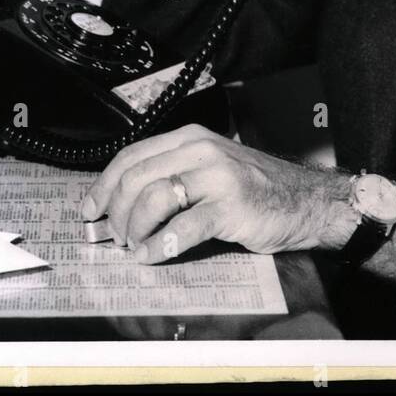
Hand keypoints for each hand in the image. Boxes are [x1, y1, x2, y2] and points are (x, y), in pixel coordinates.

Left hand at [78, 124, 352, 262]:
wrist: (305, 201)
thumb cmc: (256, 189)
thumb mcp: (210, 168)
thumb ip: (172, 176)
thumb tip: (122, 204)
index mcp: (190, 139)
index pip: (131, 156)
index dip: (103, 186)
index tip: (90, 211)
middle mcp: (201, 151)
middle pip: (137, 178)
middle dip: (117, 213)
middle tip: (116, 236)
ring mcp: (217, 176)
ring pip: (154, 199)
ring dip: (136, 230)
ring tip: (136, 247)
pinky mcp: (230, 206)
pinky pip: (182, 228)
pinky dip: (160, 246)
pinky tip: (154, 256)